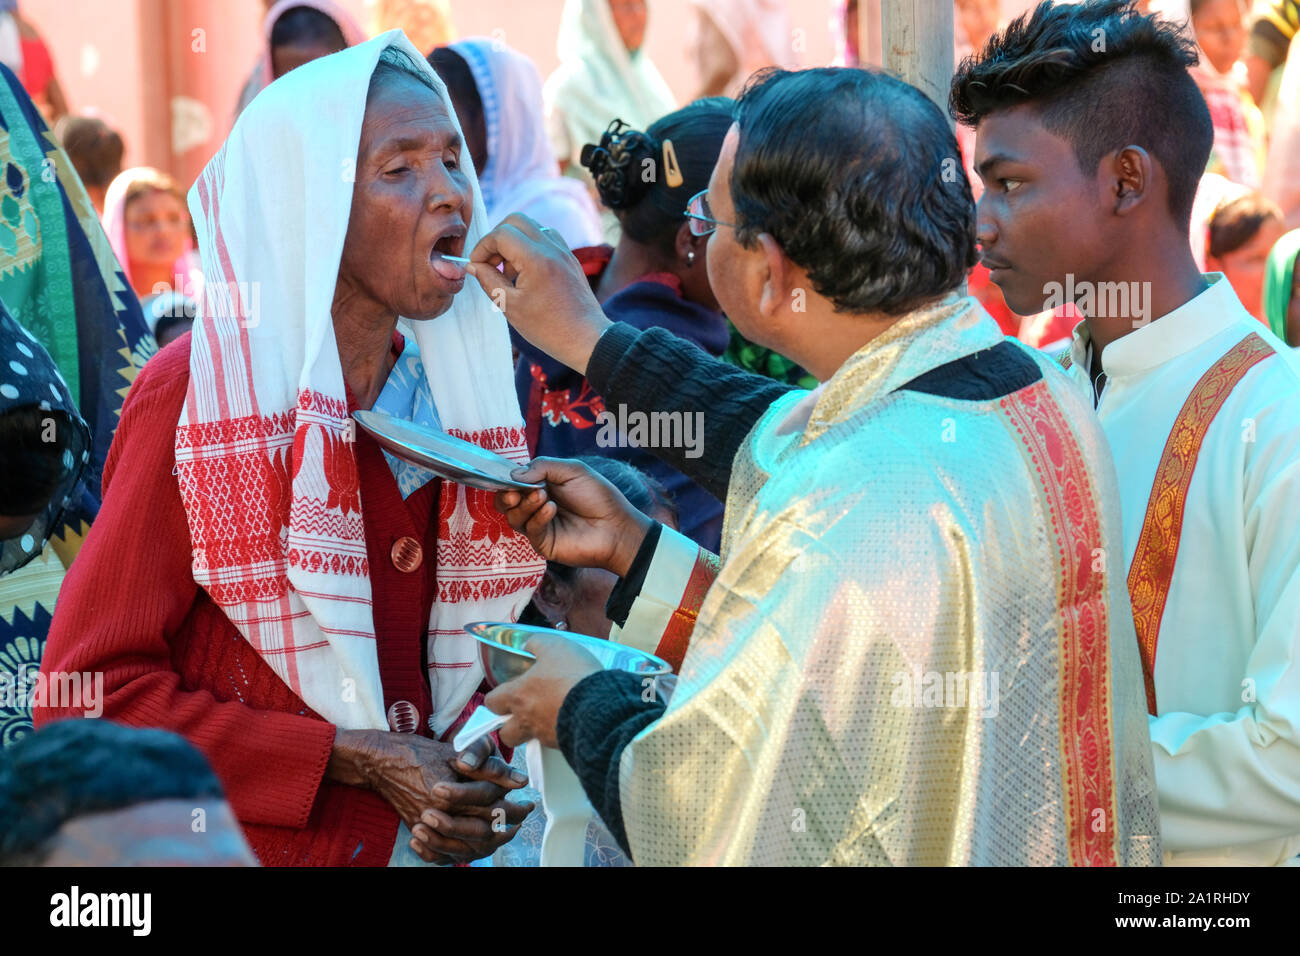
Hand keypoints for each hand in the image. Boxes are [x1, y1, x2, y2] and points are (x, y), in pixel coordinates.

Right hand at [327, 730, 533, 863]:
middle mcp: (441, 813)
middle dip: (508, 827)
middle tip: (522, 818)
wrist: (381, 761)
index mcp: (453, 792)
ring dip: (490, 842)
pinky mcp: (418, 830)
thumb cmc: (418, 751)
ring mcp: (428, 825)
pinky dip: (462, 853)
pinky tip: (476, 845)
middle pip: (483, 831)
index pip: (493, 807)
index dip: (515, 808)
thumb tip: (519, 781)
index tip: (529, 804)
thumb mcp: (455, 753)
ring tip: (506, 833)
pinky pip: (442, 854)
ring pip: (465, 847)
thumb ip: (488, 768)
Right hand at [467, 213, 611, 372]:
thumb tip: (474, 265)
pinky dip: (528, 248)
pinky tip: (524, 273)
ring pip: (531, 227)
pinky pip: (544, 239)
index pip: (501, 234)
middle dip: (497, 238)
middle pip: (516, 221)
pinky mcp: (569, 258)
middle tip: (490, 263)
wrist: (587, 339)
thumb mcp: (510, 306)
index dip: (483, 247)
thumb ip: (488, 280)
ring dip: (513, 242)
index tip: (476, 265)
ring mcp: (563, 251)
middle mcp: (552, 248)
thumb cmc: (549, 328)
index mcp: (536, 259)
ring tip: (508, 272)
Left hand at [485, 634, 603, 748]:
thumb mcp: (554, 647)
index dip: (496, 699)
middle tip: (522, 712)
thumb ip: (536, 644)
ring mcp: (545, 735)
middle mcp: (526, 720)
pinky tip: (569, 721)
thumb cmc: (571, 675)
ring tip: (547, 718)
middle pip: (505, 734)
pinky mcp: (563, 745)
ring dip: (532, 732)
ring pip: (529, 741)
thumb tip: (527, 644)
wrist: (599, 706)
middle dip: (509, 726)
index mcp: (518, 696)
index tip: (505, 694)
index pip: (492, 703)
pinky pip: (553, 743)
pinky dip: (556, 734)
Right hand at [494, 457, 653, 576]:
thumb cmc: (598, 497)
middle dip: (506, 495)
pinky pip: (530, 530)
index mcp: (540, 487)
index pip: (513, 483)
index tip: (508, 476)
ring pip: (513, 517)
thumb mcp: (572, 470)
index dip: (507, 479)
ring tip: (542, 496)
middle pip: (505, 502)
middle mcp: (535, 507)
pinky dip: (538, 517)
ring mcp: (538, 526)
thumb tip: (514, 475)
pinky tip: (551, 509)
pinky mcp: (544, 543)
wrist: (617, 526)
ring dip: (524, 504)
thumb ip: (542, 466)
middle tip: (516, 491)